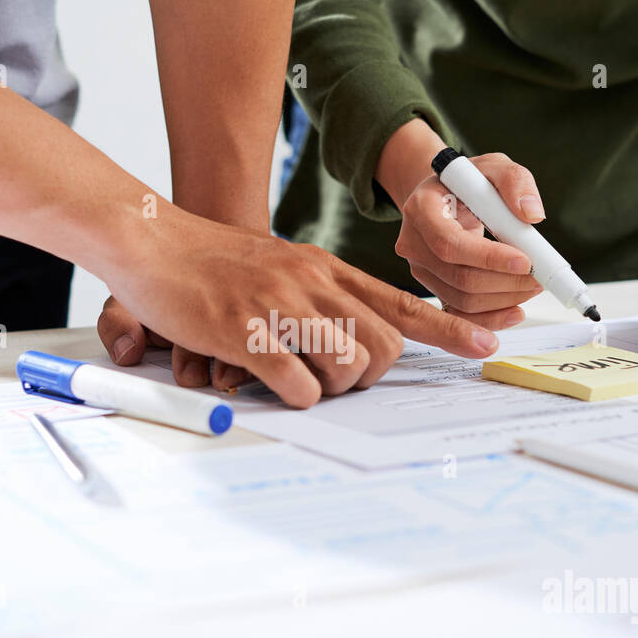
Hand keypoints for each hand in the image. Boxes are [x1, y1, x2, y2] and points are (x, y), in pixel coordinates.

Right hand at [103, 212, 499, 407]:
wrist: (152, 240)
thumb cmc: (212, 261)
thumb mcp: (280, 266)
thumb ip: (319, 294)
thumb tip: (352, 336)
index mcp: (325, 269)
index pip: (401, 302)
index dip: (447, 329)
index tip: (486, 344)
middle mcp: (313, 284)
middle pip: (384, 345)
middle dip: (371, 375)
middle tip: (335, 377)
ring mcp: (280, 307)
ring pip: (348, 366)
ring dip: (332, 387)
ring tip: (298, 377)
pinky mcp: (246, 333)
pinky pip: (298, 384)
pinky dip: (297, 396)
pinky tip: (274, 383)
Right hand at [377, 121, 542, 329]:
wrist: (446, 197)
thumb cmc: (468, 183)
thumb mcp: (493, 167)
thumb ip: (514, 181)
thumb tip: (531, 213)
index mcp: (421, 209)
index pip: (449, 243)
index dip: (489, 258)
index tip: (525, 261)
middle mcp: (414, 243)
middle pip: (458, 277)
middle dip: (505, 282)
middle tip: (539, 277)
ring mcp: (421, 270)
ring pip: (463, 300)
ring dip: (504, 299)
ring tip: (532, 287)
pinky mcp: (433, 287)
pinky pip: (461, 314)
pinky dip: (491, 318)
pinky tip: (515, 310)